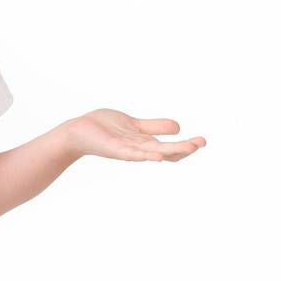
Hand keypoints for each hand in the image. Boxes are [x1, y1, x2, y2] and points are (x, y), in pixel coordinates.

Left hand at [63, 109, 205, 161]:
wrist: (77, 131)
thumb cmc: (103, 128)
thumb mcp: (135, 124)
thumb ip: (154, 127)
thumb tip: (179, 127)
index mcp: (144, 143)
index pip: (169, 149)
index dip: (185, 147)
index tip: (201, 142)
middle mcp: (138, 149)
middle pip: (165, 152)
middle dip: (184, 148)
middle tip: (202, 143)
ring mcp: (127, 150)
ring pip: (153, 152)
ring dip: (171, 151)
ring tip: (190, 148)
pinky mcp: (114, 149)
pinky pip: (132, 154)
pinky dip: (144, 155)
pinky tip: (157, 156)